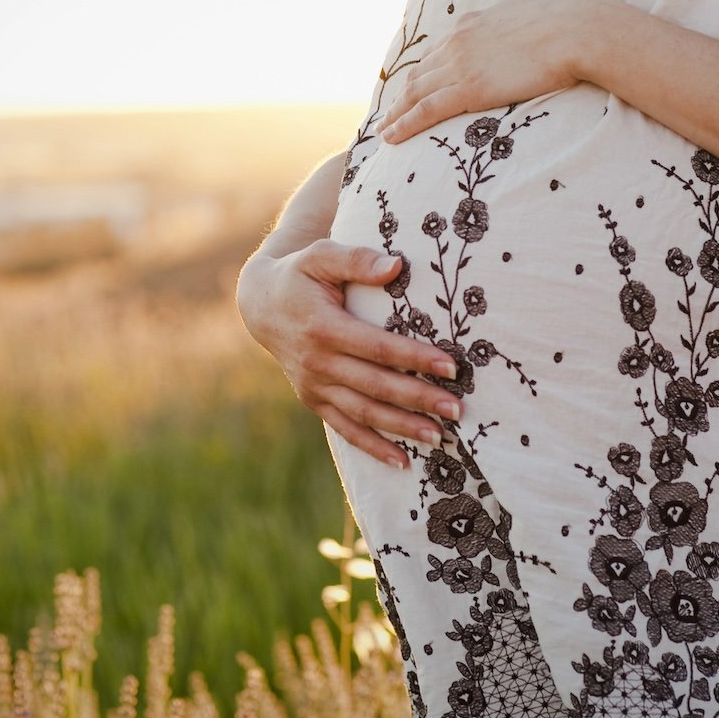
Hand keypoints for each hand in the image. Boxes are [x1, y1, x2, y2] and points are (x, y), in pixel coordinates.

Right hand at [235, 240, 463, 468]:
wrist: (261, 305)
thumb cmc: (300, 274)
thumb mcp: (321, 256)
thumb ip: (357, 259)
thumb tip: (396, 266)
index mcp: (323, 327)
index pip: (377, 348)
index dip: (414, 358)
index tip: (451, 367)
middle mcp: (317, 362)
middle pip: (376, 386)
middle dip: (418, 399)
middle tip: (457, 410)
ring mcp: (314, 386)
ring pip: (364, 413)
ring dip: (402, 427)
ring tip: (440, 437)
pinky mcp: (313, 400)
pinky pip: (345, 428)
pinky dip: (373, 446)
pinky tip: (403, 461)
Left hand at [378, 0, 583, 143]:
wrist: (576, 31)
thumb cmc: (567, 17)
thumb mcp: (533, 1)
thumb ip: (519, 7)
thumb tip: (526, 4)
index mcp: (472, 22)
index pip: (438, 51)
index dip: (424, 70)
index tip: (414, 84)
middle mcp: (458, 42)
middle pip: (420, 73)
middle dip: (402, 94)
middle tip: (389, 112)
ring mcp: (460, 65)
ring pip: (416, 93)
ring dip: (396, 113)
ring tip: (384, 129)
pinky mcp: (469, 90)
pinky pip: (426, 111)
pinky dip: (405, 125)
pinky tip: (391, 137)